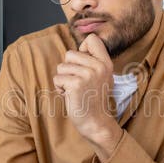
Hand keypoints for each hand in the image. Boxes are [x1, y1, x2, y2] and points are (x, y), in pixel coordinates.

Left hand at [53, 34, 120, 155]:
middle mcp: (99, 66)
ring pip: (61, 67)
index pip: (92, 39)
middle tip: (78, 83)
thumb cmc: (93, 99)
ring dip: (63, 80)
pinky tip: (71, 96)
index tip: (84, 65)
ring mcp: (88, 75)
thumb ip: (93, 61)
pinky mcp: (76, 84)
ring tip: (74, 90)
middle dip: (68, 69)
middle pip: (70, 53)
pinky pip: (57, 79)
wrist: (96, 123)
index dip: (82, 50)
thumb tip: (81, 45)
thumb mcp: (101, 76)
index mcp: (106, 63)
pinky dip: (60, 89)